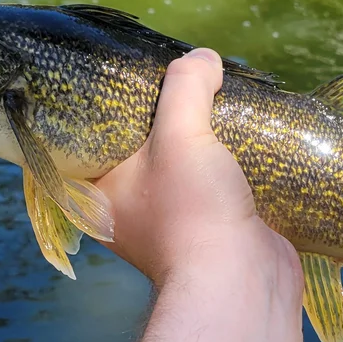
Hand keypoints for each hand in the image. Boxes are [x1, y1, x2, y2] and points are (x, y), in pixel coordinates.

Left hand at [94, 48, 301, 293]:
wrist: (242, 283)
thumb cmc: (192, 210)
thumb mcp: (180, 134)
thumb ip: (186, 87)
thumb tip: (203, 58)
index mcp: (102, 191)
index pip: (96, 136)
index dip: (115, 103)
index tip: (136, 72)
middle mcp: (131, 208)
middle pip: (147, 145)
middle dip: (171, 115)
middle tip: (187, 78)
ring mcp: (175, 220)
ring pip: (187, 163)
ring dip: (207, 138)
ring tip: (222, 99)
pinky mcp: (216, 228)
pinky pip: (219, 182)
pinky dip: (233, 162)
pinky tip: (247, 135)